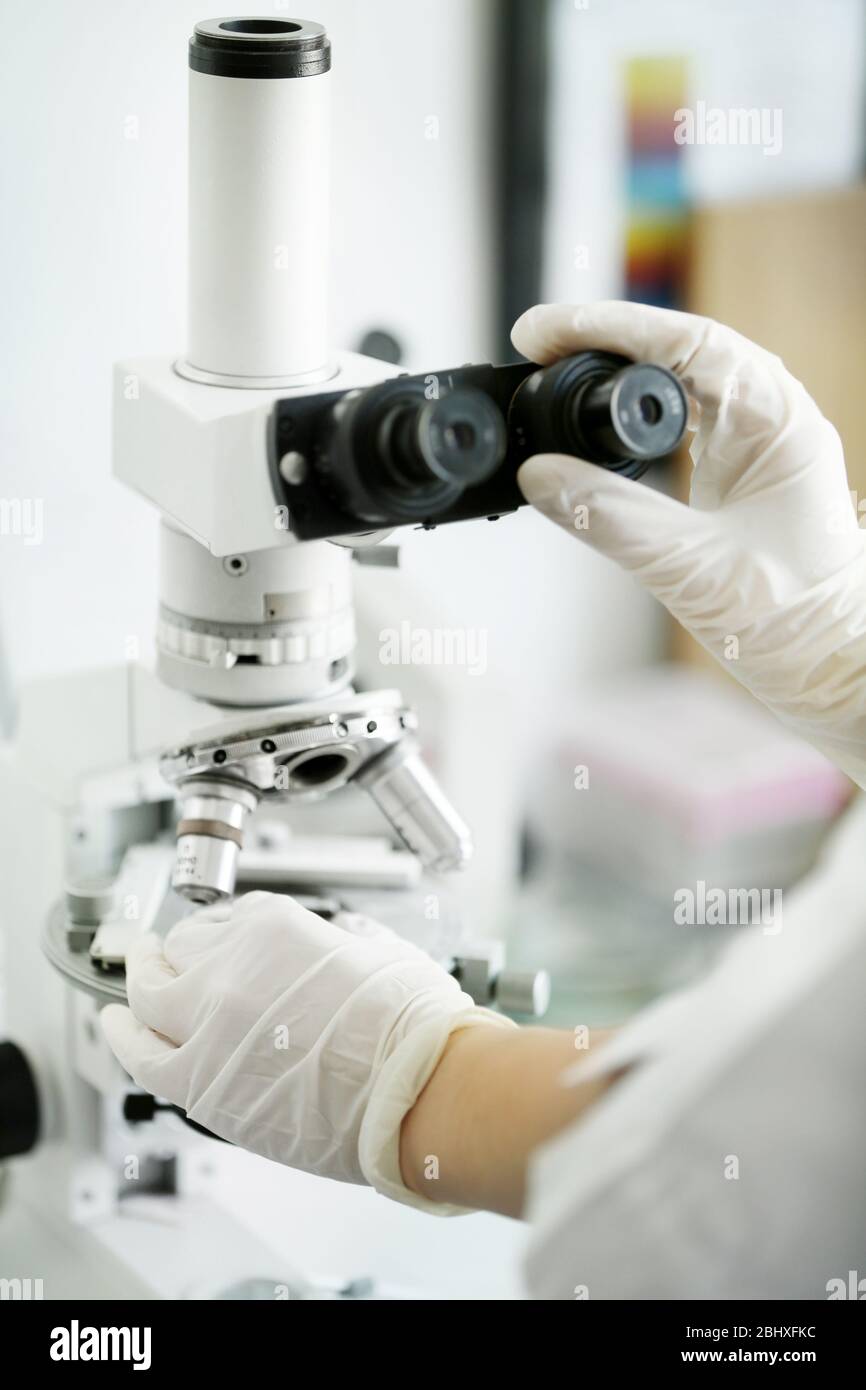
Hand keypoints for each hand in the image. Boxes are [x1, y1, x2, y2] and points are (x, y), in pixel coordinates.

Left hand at [101, 892, 510, 1209]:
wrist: (419, 1091)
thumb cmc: (412, 1028)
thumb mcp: (380, 949)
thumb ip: (344, 939)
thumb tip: (339, 940)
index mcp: (273, 927)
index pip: (231, 918)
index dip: (230, 933)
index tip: (230, 942)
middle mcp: (229, 965)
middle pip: (181, 949)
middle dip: (178, 950)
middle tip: (170, 953)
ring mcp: (208, 1021)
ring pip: (148, 992)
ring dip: (140, 980)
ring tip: (135, 977)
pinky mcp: (199, 1080)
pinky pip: (140, 1053)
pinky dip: (120, 1035)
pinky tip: (114, 1025)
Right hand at [513, 301, 865, 787]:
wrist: (831, 667)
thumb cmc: (794, 623)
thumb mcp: (691, 570)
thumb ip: (611, 519)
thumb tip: (540, 477)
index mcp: (778, 422)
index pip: (687, 342)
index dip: (610, 328)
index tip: (546, 333)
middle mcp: (770, 420)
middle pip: (678, 349)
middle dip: (603, 340)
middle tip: (536, 345)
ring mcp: (755, 444)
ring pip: (678, 381)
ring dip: (616, 373)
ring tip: (554, 371)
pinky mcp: (737, 472)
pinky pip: (679, 421)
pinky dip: (631, 414)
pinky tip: (596, 420)